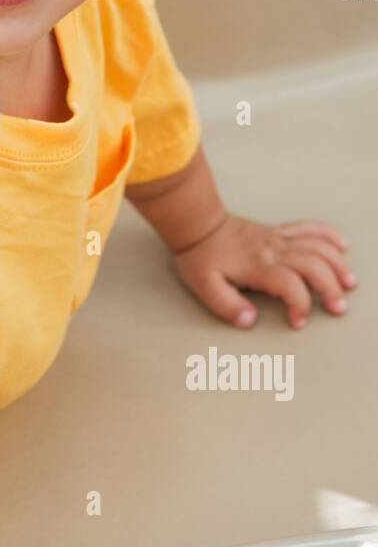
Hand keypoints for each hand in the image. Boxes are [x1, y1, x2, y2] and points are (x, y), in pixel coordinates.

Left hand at [172, 214, 356, 329]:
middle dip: (330, 287)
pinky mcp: (277, 231)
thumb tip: (250, 322)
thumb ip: (227, 306)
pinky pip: (308, 228)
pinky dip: (328, 234)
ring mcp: (277, 239)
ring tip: (349, 282)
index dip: (300, 305)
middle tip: (338, 308)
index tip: (297, 321)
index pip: (290, 285)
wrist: (197, 225)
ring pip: (317, 246)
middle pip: (313, 265)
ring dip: (337, 263)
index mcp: (257, 267)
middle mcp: (273, 251)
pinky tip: (342, 244)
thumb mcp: (205, 287)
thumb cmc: (200, 257)